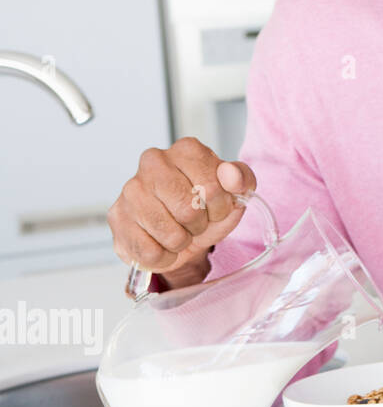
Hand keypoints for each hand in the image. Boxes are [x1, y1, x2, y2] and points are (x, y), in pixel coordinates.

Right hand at [108, 137, 256, 277]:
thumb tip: (231, 175)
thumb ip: (241, 179)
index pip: (212, 187)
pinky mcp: (116, 217)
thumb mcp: (234, 193)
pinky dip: (164, 256)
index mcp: (187, 150)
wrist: (183, 233)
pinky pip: (150, 252)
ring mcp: (131, 190)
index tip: (216, 208)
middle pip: (189, 210)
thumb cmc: (206, 208)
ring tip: (179, 231)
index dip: (220, 207)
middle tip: (197, 222)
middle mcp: (154, 162)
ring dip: (182, 241)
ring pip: (170, 234)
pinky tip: (162, 243)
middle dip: (200, 224)